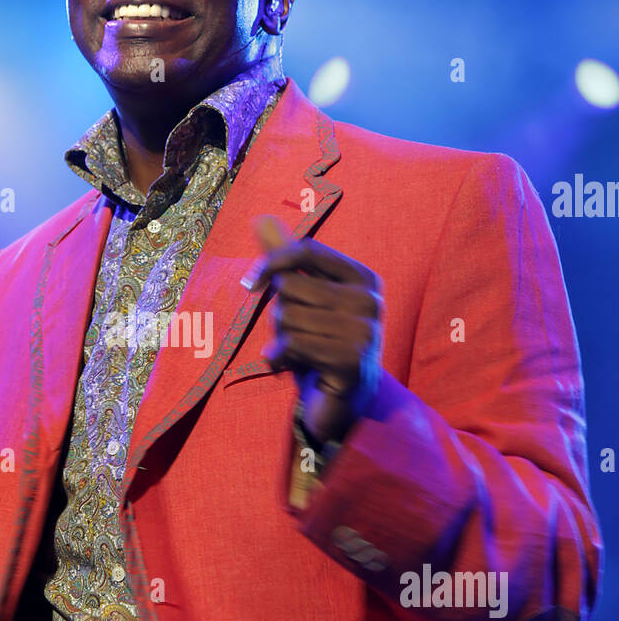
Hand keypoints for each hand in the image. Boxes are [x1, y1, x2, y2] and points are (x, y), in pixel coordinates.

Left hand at [242, 215, 383, 443]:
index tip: (250, 285)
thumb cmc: (319, 344)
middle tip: (295, 334)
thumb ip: (284, 260)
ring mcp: (366, 332)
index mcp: (362, 277)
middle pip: (291, 287)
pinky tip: (291, 366)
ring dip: (280, 338)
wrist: (342, 402)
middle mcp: (370, 300)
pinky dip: (282, 357)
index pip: (306, 249)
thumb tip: (259, 218)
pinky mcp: (353, 362)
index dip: (271, 263)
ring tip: (297, 352)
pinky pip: (295, 345)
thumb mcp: (302, 300)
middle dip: (279, 313)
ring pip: (289, 317)